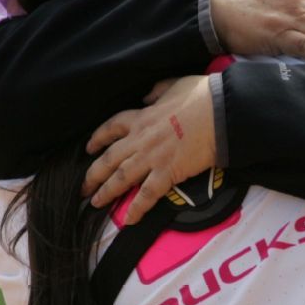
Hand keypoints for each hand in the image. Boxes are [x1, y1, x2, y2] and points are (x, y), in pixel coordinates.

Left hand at [82, 76, 215, 223]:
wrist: (221, 113)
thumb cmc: (203, 96)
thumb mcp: (175, 84)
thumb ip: (158, 91)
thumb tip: (148, 95)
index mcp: (142, 117)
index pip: (111, 128)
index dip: (98, 138)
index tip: (89, 148)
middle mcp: (141, 139)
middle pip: (109, 159)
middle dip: (93, 175)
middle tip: (83, 188)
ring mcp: (152, 157)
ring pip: (121, 178)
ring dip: (106, 192)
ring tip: (96, 203)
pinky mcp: (168, 172)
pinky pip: (147, 194)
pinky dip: (137, 208)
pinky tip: (129, 219)